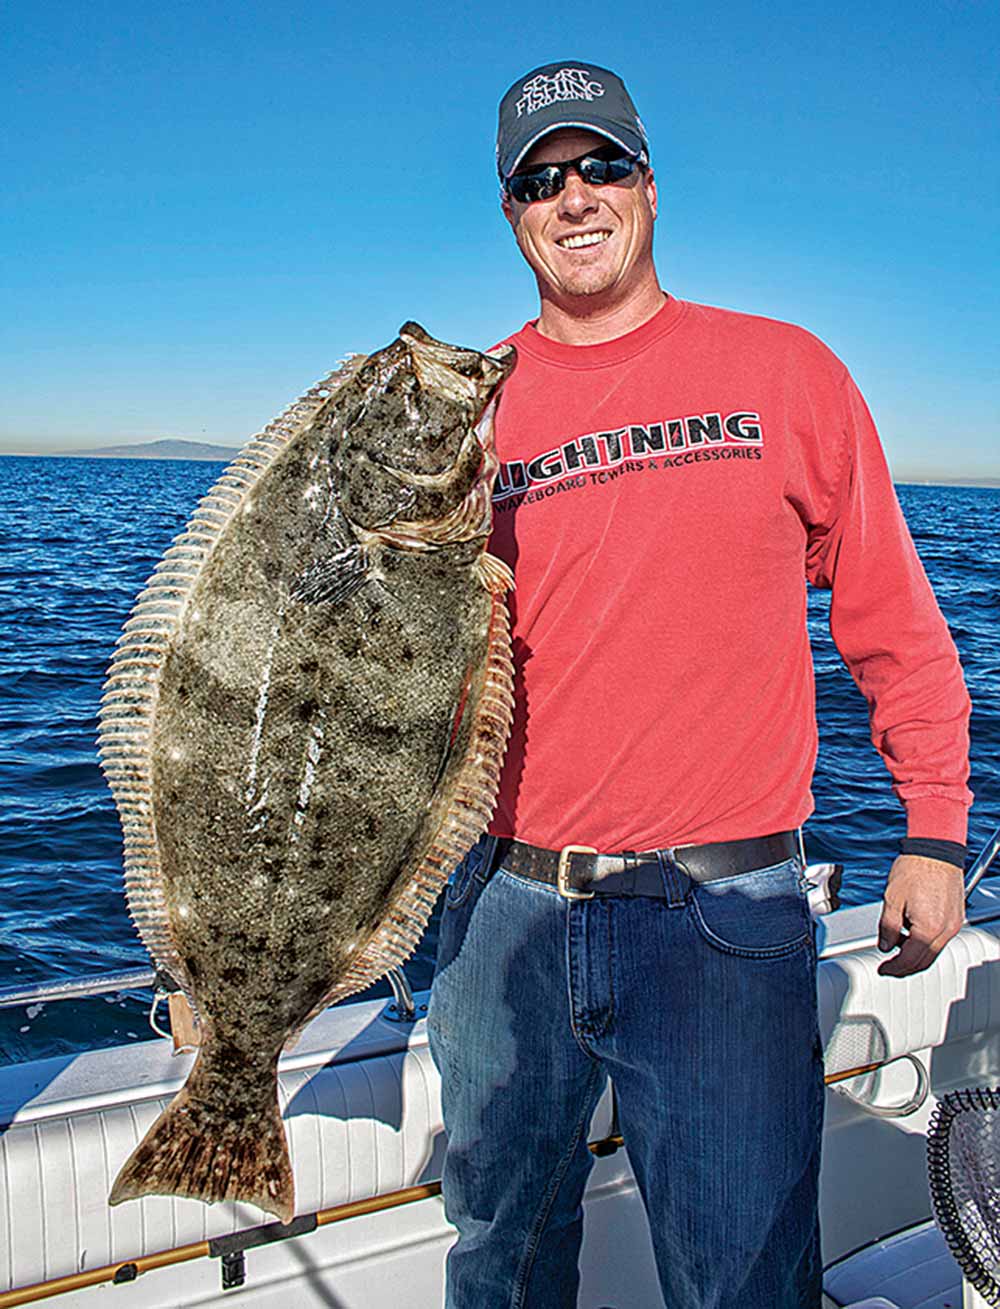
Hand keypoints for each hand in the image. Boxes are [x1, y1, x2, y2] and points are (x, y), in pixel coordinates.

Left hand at [877, 854, 964, 977]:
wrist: (935, 850)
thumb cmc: (915, 868)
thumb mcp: (892, 900)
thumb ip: (887, 927)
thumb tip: (884, 945)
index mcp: (928, 928)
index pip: (910, 960)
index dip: (894, 968)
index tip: (883, 969)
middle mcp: (946, 930)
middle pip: (925, 960)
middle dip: (905, 966)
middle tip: (889, 965)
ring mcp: (954, 924)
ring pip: (934, 951)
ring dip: (915, 953)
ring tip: (896, 941)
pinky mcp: (956, 917)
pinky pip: (941, 938)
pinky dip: (925, 941)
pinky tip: (911, 930)